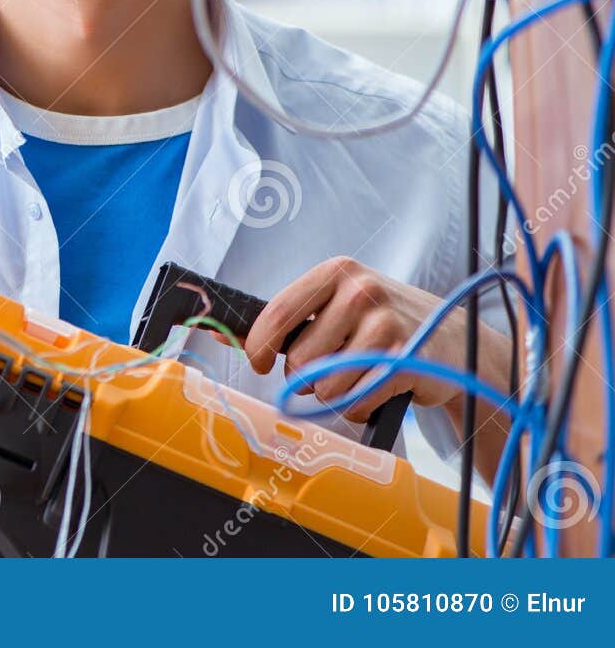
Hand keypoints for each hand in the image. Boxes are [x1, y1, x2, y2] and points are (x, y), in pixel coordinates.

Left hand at [242, 255, 508, 422]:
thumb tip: (224, 332)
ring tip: (359, 375)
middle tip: (331, 368)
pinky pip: (356, 401)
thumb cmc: (380, 324)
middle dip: (307, 376)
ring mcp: (386, 322)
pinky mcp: (406, 358)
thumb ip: (289, 321)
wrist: (454, 340)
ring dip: (336, 393)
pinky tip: (377, 389)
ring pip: (326, 385)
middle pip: (300, 359)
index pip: (278, 312)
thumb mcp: (337, 307)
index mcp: (336, 272)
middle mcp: (360, 290)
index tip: (258, 364)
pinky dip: (359, 406)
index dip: (258, 346)